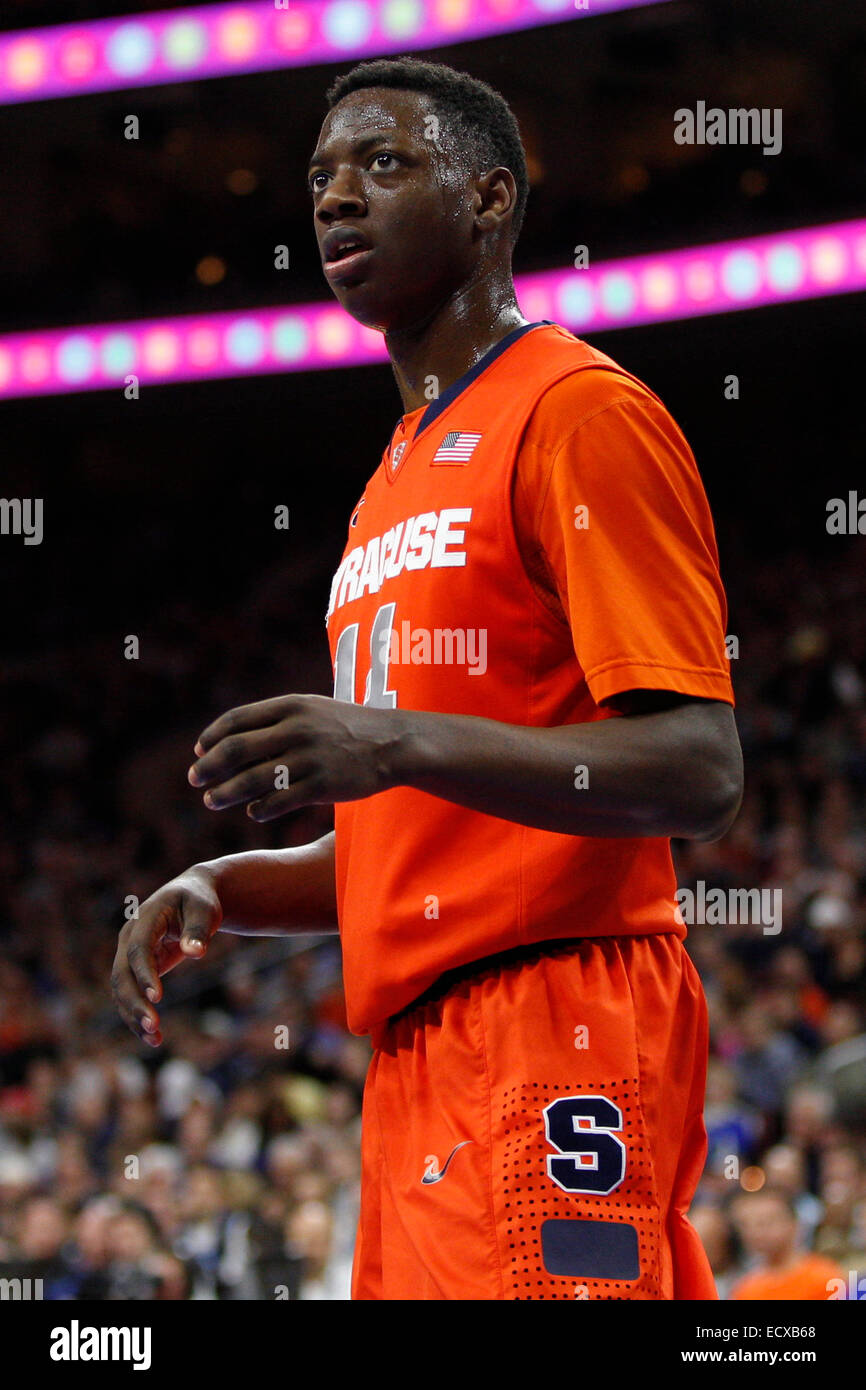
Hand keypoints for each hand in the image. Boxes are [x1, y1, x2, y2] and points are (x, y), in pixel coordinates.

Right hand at [111, 868, 221, 1046]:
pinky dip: (137, 1015)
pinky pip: (130, 994)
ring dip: (133, 1015)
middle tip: (154, 1026)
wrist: (191, 895)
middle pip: (122, 973)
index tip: (158, 998)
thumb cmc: (200, 901)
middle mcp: (129, 936)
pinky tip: (154, 1037)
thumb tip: (195, 952)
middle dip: (134, 1002)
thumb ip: (198, 930)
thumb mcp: (204, 910)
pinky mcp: (135, 968)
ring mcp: (128, 953)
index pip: (139, 949)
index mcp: (145, 918)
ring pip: (121, 989)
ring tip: (155, 1039)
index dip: (145, 973)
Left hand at [187, 693, 406, 821]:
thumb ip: (275, 720)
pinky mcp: (322, 786)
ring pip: (252, 781)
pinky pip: (279, 802)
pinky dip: (259, 809)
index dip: (211, 737)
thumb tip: (229, 741)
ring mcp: (309, 758)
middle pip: (236, 750)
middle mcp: (297, 729)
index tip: (199, 751)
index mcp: (290, 706)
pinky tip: (253, 812)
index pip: (236, 720)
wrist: (393, 743)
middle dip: (208, 767)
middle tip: (194, 779)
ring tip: (212, 801)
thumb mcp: (311, 710)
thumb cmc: (345, 728)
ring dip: (225, 794)